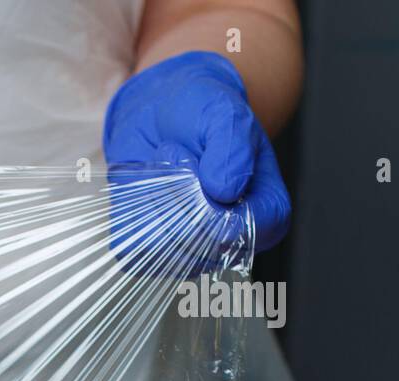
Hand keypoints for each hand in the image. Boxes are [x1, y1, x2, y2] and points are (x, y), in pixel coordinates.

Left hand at [104, 51, 290, 254]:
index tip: (196, 161)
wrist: (156, 112)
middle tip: (177, 155)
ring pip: (165, 249)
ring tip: (162, 167)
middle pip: (200, 245)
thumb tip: (224, 193)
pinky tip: (143, 185)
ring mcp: (190, 249)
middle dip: (179, 194)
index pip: (244, 233)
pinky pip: (134, 247)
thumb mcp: (224, 113)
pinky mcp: (150, 248)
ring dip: (155, 200)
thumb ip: (232, 149)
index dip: (214, 204)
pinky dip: (131, 212)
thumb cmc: (201, 113)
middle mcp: (230, 240)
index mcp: (266, 210)